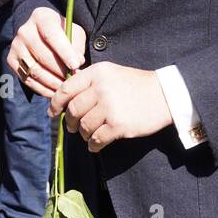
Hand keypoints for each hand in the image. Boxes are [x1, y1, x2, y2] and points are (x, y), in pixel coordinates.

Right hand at [8, 6, 85, 97]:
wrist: (41, 34)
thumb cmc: (62, 34)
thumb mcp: (73, 33)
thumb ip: (76, 47)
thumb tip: (76, 64)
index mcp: (41, 18)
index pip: (52, 35)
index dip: (64, 52)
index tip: (76, 65)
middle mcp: (25, 31)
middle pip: (43, 56)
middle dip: (60, 71)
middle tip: (74, 81)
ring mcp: (16, 46)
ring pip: (35, 70)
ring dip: (52, 83)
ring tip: (66, 88)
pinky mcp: (11, 60)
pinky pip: (27, 80)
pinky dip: (42, 89)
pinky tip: (54, 92)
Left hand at [49, 62, 173, 152]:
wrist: (165, 95)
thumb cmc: (137, 85)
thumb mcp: (112, 73)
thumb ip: (90, 82)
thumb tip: (65, 98)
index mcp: (97, 73)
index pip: (66, 89)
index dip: (55, 103)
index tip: (52, 113)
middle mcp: (101, 88)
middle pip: (73, 110)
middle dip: (70, 122)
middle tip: (72, 127)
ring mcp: (109, 107)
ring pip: (83, 126)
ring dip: (83, 134)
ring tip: (89, 134)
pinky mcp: (118, 125)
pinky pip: (96, 139)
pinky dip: (93, 145)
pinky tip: (96, 144)